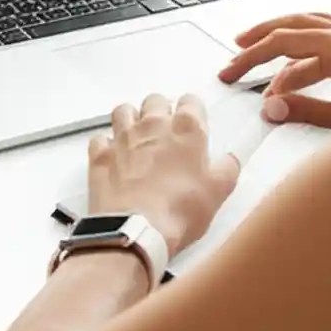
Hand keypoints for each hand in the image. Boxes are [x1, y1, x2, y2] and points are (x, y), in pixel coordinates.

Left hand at [88, 95, 240, 255]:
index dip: (192, 111)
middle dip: (161, 110)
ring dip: (131, 119)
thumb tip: (230, 160)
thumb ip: (227, 168)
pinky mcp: (100, 155)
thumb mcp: (218, 191)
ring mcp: (123, 138)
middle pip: (155, 101)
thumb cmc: (181, 209)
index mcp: (186, 129)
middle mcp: (153, 125)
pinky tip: (113, 156)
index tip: (193, 123)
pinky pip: (100, 138)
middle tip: (165, 131)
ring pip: (124, 111)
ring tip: (137, 137)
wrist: (137, 229)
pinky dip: (106, 144)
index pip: (191, 101)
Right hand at [217, 13, 330, 128]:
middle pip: (291, 26)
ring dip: (278, 33)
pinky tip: (294, 52)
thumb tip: (272, 107)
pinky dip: (301, 36)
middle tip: (234, 58)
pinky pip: (324, 29)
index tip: (233, 74)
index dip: (254, 59)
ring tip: (253, 46)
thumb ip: (312, 112)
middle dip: (258, 42)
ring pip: (307, 23)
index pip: (285, 43)